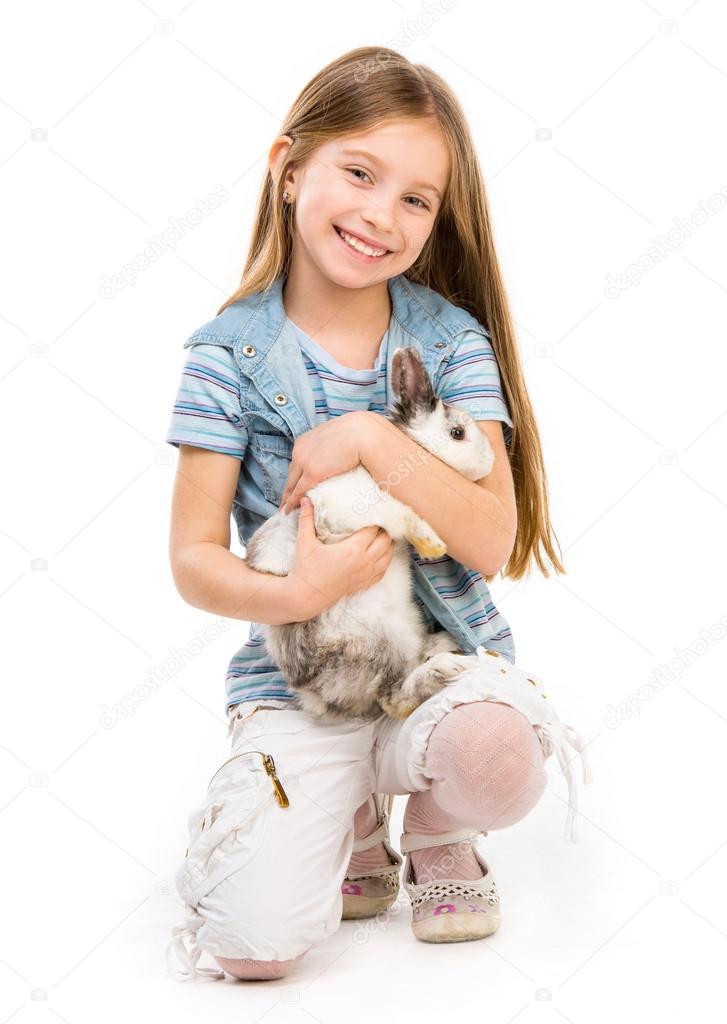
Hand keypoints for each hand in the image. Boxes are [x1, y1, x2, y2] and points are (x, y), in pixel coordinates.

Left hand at [280, 411, 376, 513]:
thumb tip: (335, 456)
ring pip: (291, 485)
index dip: (293, 477)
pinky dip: (293, 502)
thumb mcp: (334, 438)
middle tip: (284, 503)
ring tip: (286, 510)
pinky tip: (291, 510)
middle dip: (287, 489)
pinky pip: (298, 491)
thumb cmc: (356, 433)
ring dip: (288, 498)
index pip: (295, 463)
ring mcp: (304, 461)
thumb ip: (330, 447)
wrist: (362, 433)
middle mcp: (299, 451)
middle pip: (290, 474)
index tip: (291, 487)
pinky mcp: (312, 472)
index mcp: (304, 441)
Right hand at [289, 496, 395, 617]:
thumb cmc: (305, 569)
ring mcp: (366, 574)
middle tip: (380, 520)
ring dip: (388, 544)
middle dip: (384, 529)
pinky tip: (381, 553)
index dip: (375, 518)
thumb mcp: (305, 542)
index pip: (373, 529)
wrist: (305, 596)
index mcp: (352, 549)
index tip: (373, 510)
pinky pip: (383, 570)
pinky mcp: (364, 584)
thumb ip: (306, 518)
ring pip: (388, 556)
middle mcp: (364, 562)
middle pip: (386, 540)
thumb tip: (305, 499)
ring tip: (384, 534)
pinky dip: (385, 560)